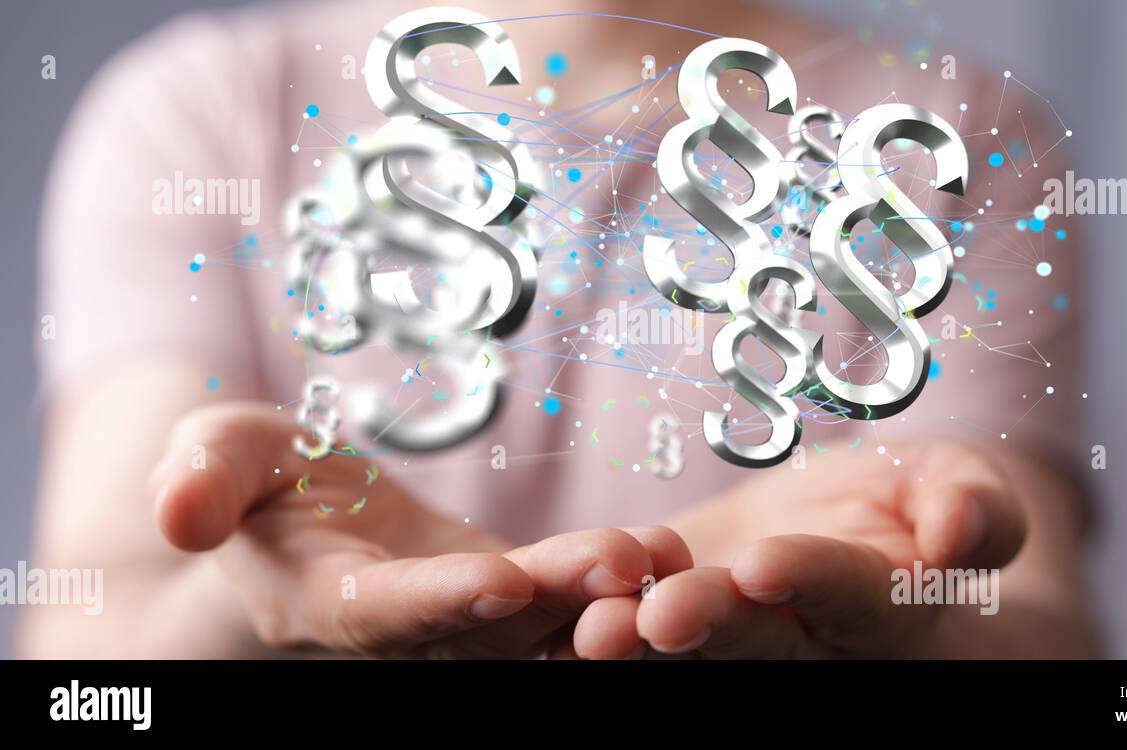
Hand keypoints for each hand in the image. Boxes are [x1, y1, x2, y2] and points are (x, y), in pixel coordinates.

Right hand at [151, 402, 691, 657]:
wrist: (302, 527)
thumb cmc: (257, 488)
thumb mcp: (220, 461)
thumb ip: (205, 479)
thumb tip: (178, 510)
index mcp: (325, 604)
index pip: (383, 613)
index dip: (438, 602)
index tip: (496, 580)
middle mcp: (404, 635)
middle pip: (483, 635)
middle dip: (551, 602)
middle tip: (619, 564)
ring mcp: (463, 629)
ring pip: (537, 634)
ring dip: (599, 603)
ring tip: (661, 559)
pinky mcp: (508, 608)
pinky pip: (564, 608)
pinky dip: (612, 588)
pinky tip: (668, 555)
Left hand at [571, 441, 1028, 658]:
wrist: (851, 534)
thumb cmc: (912, 505)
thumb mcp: (956, 484)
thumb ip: (975, 504)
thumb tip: (962, 532)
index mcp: (879, 609)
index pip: (852, 600)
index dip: (814, 582)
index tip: (769, 563)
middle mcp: (803, 644)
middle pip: (760, 644)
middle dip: (711, 628)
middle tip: (661, 616)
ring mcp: (735, 642)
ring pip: (688, 655)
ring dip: (640, 647)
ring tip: (595, 633)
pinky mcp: (672, 623)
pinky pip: (636, 634)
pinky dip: (596, 626)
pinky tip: (552, 609)